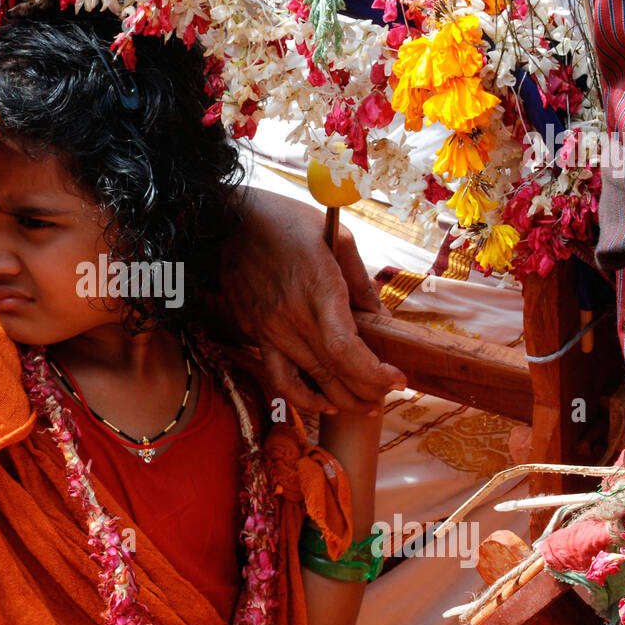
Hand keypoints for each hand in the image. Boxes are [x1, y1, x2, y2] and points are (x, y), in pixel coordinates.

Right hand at [217, 188, 406, 413]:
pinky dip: (303, 397)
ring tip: (364, 404)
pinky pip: (279, 377)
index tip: (397, 379)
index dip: (374, 373)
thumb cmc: (286, 222)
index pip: (345, 350)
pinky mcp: (254, 334)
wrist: (227, 220)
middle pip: (333, 372)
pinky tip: (324, 401)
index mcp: (317, 289)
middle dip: (367, 391)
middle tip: (389, 393)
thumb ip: (361, 284)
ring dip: (341, 400)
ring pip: (307, 383)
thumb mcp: (337, 238)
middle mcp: (291, 317)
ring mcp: (269, 330)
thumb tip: (382, 320)